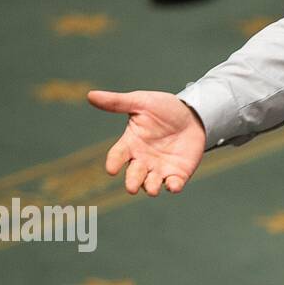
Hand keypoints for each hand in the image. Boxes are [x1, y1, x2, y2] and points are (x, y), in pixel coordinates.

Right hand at [87, 89, 205, 195]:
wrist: (193, 115)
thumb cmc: (163, 109)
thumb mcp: (141, 102)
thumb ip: (117, 102)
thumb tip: (90, 95)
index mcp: (130, 144)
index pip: (117, 155)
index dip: (114, 162)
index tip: (112, 169)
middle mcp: (142, 160)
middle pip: (133, 174)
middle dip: (132, 181)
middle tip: (132, 187)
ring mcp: (159, 168)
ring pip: (151, 183)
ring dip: (150, 187)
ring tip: (151, 189)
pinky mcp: (177, 173)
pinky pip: (174, 183)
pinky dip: (173, 186)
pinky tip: (174, 186)